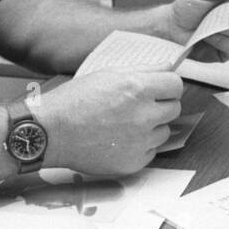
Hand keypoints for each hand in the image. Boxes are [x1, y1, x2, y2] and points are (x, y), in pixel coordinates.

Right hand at [30, 69, 183, 177]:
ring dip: (151, 127)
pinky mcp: (134, 162)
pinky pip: (151, 151)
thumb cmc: (74, 101)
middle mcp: (143, 115)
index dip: (167, 86)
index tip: (159, 89)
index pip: (176, 85)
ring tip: (124, 124)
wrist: (51, 133)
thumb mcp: (107, 75)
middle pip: (174, 108)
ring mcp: (140, 142)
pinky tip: (119, 140)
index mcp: (137, 88)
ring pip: (164, 131)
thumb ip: (143, 70)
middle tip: (137, 106)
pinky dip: (140, 146)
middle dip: (160, 105)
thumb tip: (169, 66)